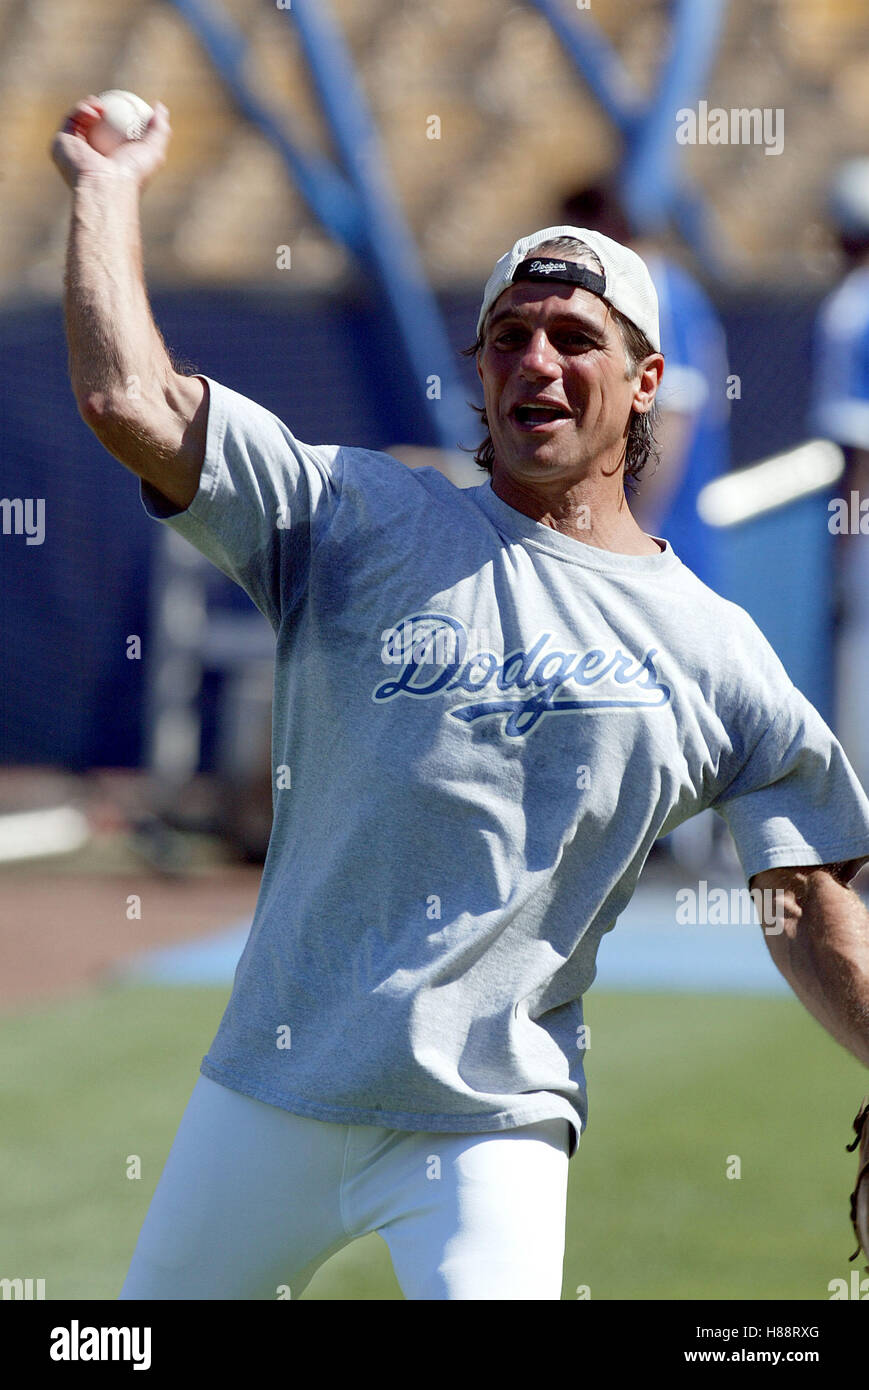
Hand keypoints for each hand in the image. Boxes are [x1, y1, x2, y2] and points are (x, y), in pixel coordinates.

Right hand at [50, 95, 170, 190]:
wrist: (107, 184)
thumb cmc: (132, 172)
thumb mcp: (154, 150)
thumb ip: (159, 129)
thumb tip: (159, 106)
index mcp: (110, 161)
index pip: (114, 134)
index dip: (120, 116)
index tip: (128, 105)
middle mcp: (90, 157)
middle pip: (95, 125)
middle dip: (102, 109)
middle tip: (113, 101)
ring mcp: (74, 150)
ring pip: (80, 119)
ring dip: (91, 106)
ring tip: (103, 107)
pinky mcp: (61, 144)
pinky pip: (70, 120)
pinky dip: (82, 110)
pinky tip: (95, 110)